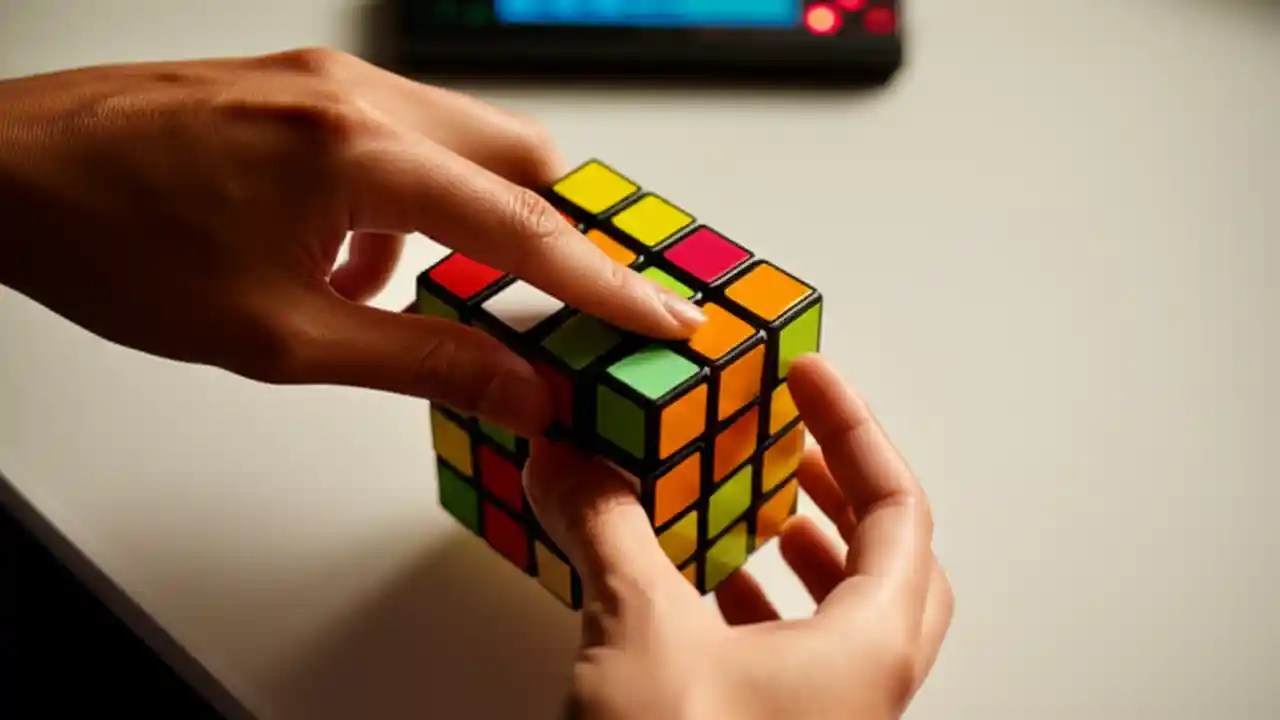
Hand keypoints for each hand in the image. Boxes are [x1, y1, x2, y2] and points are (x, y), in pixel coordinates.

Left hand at [0, 48, 704, 435]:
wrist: (4, 170)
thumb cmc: (113, 242)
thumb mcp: (279, 336)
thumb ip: (420, 359)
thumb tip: (521, 388)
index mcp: (358, 154)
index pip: (524, 227)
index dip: (606, 284)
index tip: (664, 316)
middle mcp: (360, 96)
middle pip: (522, 158)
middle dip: (554, 236)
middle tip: (562, 305)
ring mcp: (332, 80)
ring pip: (467, 143)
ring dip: (470, 222)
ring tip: (407, 293)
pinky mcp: (307, 84)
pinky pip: (404, 138)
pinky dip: (412, 201)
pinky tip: (354, 259)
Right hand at [523, 354, 952, 719]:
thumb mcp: (641, 633)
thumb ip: (608, 528)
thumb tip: (577, 459)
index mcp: (869, 650)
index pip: (899, 508)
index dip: (854, 429)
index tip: (811, 378)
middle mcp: (863, 690)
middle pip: (890, 562)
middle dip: (839, 489)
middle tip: (791, 440)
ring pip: (842, 615)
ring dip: (800, 550)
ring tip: (748, 505)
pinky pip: (788, 657)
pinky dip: (752, 606)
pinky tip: (694, 593)